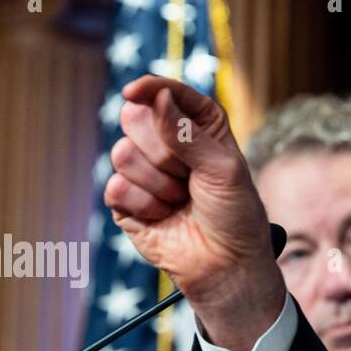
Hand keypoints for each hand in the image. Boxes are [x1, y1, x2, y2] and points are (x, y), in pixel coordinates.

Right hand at [103, 75, 285, 350]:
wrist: (226, 262)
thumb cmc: (235, 211)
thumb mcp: (223, 168)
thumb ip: (187, 134)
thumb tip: (156, 98)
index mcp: (198, 125)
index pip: (167, 94)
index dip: (150, 88)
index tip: (136, 91)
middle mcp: (167, 142)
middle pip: (136, 119)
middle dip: (163, 150)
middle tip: (190, 175)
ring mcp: (143, 170)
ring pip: (123, 154)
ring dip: (158, 183)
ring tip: (181, 199)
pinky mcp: (125, 200)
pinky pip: (115, 188)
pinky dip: (145, 204)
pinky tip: (165, 216)